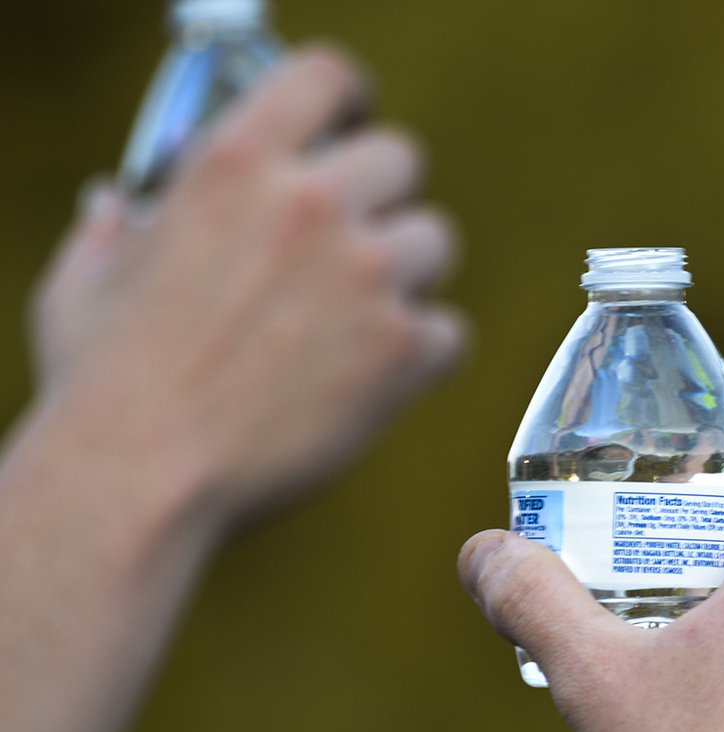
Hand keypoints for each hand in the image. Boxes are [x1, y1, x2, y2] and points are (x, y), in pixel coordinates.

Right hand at [28, 45, 462, 531]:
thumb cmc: (105, 384)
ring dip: (404, 278)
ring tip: (348, 327)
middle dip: (379, 201)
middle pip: (402, 160)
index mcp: (235, 162)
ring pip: (434, 243)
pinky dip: (419, 356)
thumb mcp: (88, 279)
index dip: (349, 102)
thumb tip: (116, 205)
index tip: (352, 128)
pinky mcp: (405, 346)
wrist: (143, 475)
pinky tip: (365, 381)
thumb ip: (117, 229)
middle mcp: (313, 203)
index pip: (328, 78)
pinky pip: (448, 331)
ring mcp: (368, 273)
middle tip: (347, 251)